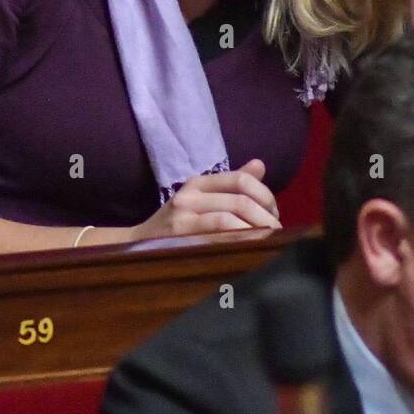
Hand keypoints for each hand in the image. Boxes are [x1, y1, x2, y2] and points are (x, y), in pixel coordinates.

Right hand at [130, 158, 282, 240]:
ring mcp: (183, 215)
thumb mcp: (201, 199)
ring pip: (230, 217)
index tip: (275, 213)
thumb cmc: (175, 225)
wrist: (135, 246)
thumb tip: (260, 165)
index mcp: (199, 182)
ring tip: (269, 241)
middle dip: (266, 216)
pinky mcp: (179, 236)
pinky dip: (238, 240)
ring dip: (256, 230)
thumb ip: (231, 184)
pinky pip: (216, 235)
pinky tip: (249, 248)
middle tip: (278, 232)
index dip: (265, 195)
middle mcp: (191, 194)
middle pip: (240, 198)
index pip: (240, 179)